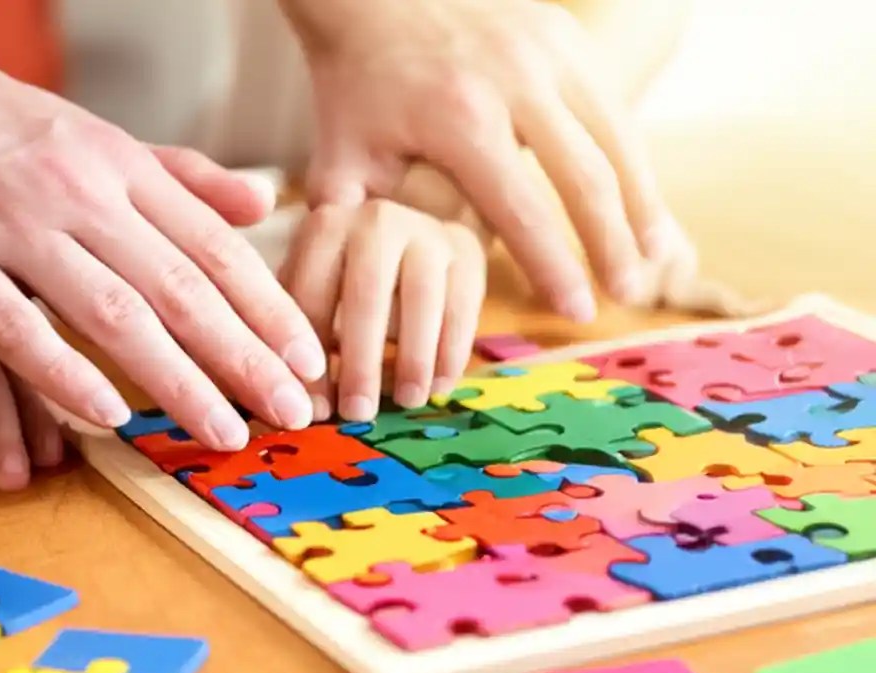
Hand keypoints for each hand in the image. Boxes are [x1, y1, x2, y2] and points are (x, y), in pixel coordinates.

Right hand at [0, 70, 325, 450]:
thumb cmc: (10, 132)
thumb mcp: (102, 138)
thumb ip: (182, 178)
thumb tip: (261, 206)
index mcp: (122, 167)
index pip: (212, 247)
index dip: (266, 307)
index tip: (305, 360)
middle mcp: (80, 195)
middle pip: (179, 287)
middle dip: (242, 357)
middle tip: (288, 412)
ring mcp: (17, 229)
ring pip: (112, 315)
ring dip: (176, 381)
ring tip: (224, 431)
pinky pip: (18, 330)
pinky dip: (65, 376)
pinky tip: (111, 417)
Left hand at [279, 200, 485, 420]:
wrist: (406, 226)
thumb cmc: (345, 276)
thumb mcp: (313, 290)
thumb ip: (301, 338)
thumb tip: (304, 406)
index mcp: (325, 227)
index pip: (312, 296)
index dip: (311, 356)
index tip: (314, 407)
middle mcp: (376, 220)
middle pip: (367, 295)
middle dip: (361, 361)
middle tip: (358, 412)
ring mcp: (426, 231)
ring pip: (422, 299)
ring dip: (413, 358)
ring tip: (404, 402)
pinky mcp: (467, 250)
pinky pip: (463, 306)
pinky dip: (451, 352)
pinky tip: (439, 388)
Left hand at [290, 0, 684, 320]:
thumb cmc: (355, 87)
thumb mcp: (342, 159)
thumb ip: (356, 231)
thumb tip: (360, 293)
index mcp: (459, 120)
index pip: (523, 211)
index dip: (555, 267)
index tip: (577, 312)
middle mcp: (514, 80)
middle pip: (586, 177)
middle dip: (613, 244)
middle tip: (628, 296)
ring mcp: (547, 49)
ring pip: (617, 137)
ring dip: (642, 201)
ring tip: (656, 256)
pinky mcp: (563, 33)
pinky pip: (611, 102)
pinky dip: (631, 154)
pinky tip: (641, 197)